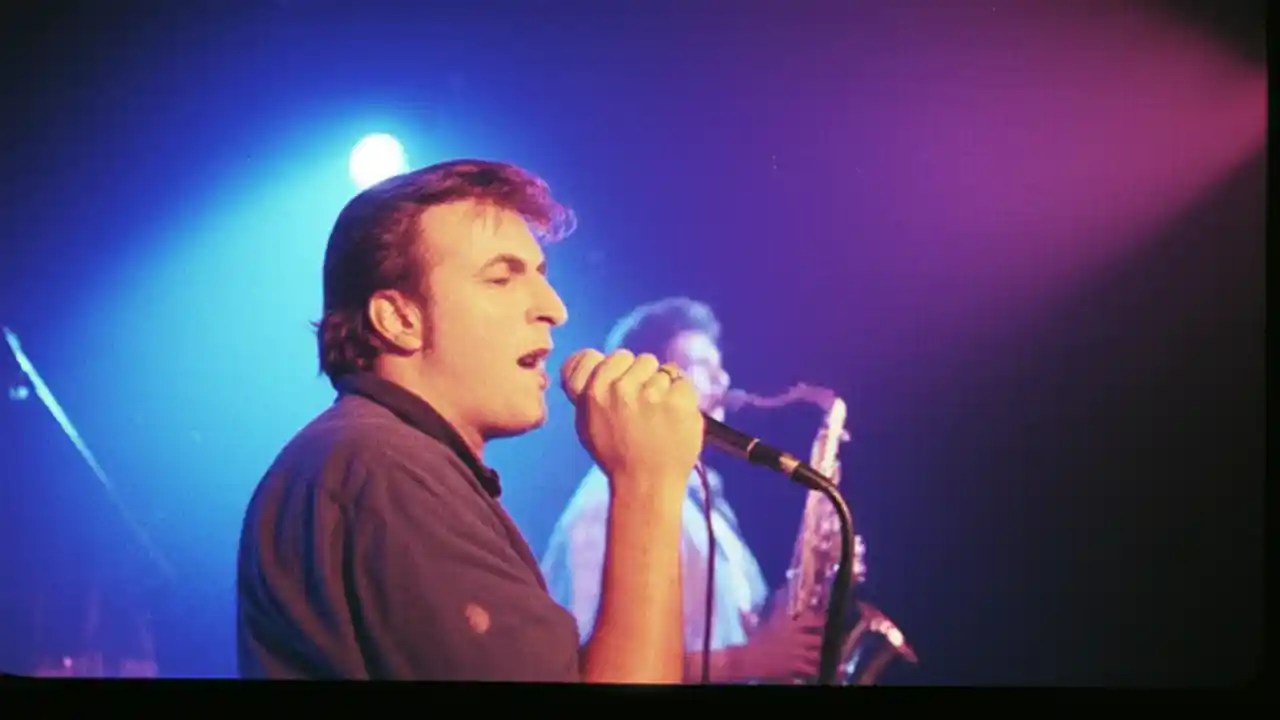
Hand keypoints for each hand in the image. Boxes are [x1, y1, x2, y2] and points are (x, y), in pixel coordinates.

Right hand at [561, 348, 703, 496]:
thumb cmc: (617, 457)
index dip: (613, 369)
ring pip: (664, 369)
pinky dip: (683, 399)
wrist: (646, 485)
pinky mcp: (678, 400)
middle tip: (643, 408)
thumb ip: (589, 390)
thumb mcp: (587, 424)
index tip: (619, 385)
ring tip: (659, 417)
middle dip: (643, 377)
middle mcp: (620, 389)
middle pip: (638, 359)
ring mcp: (651, 393)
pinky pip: (684, 383)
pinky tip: (674, 420)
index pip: (597, 355)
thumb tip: (596, 357)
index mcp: (593, 393)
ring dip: (665, 388)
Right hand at [735, 597, 825, 682]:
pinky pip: (811, 668)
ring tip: (827, 653)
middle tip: (829, 639)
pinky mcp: (796, 667)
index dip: (821, 620)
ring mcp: (797, 654)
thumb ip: (775, 610)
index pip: (812, 620)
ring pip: (817, 654)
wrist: (751, 659)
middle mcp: (796, 638)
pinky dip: (815, 668)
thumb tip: (775, 593)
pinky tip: (817, 667)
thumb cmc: (756, 640)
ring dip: (821, 654)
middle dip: (825, 640)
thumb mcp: (766, 622)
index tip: (825, 620)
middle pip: (819, 639)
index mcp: (790, 625)